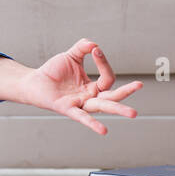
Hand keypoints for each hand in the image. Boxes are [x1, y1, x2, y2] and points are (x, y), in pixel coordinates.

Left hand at [14, 38, 141, 135]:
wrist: (34, 81)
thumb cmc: (53, 72)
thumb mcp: (71, 56)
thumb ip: (82, 48)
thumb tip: (94, 45)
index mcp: (93, 86)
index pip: (107, 78)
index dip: (103, 63)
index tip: (95, 51)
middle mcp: (90, 97)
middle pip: (112, 96)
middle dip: (126, 92)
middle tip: (140, 85)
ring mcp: (80, 104)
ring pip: (102, 107)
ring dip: (116, 109)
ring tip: (132, 113)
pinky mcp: (68, 109)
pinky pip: (82, 117)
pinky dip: (92, 123)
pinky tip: (103, 130)